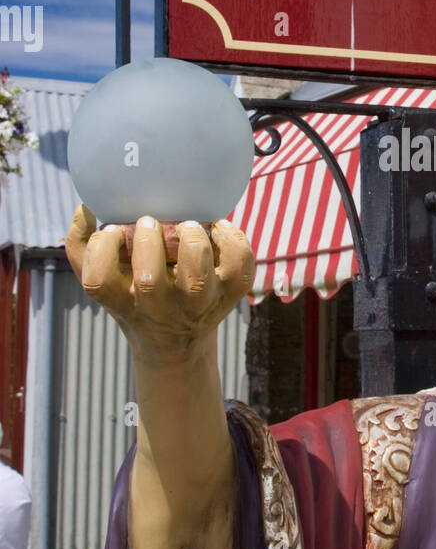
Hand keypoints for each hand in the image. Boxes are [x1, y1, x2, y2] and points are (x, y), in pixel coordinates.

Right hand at [65, 205, 253, 366]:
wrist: (176, 339)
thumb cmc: (133, 294)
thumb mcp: (104, 280)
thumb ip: (83, 245)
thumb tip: (85, 209)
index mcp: (122, 301)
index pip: (99, 281)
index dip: (103, 249)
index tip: (112, 231)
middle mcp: (160, 308)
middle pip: (149, 281)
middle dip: (148, 242)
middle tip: (150, 222)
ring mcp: (198, 304)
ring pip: (197, 278)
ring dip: (192, 242)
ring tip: (187, 225)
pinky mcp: (229, 294)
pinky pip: (239, 266)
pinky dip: (232, 239)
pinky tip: (217, 228)